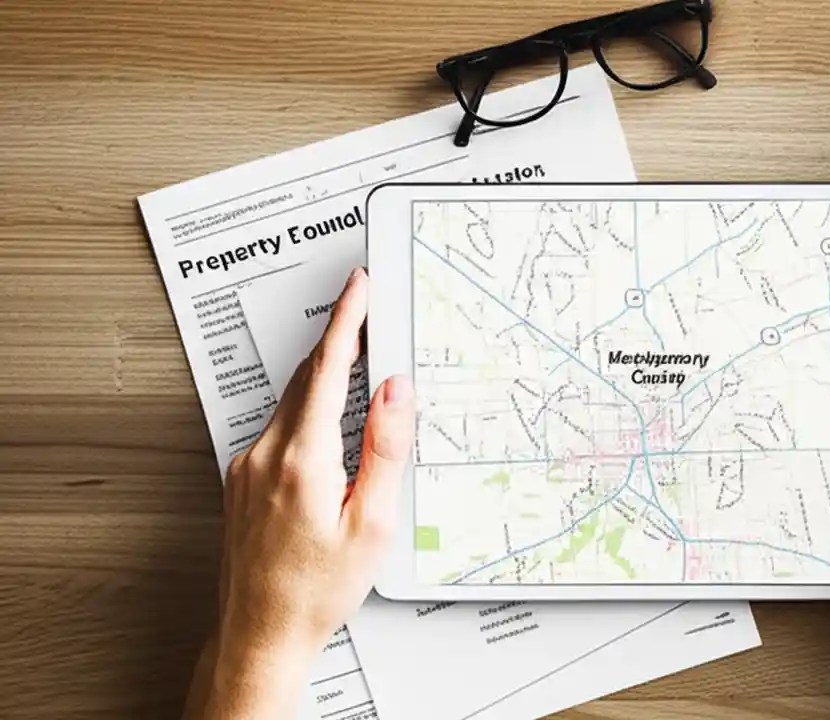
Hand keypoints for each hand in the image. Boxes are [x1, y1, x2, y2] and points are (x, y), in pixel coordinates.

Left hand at [185, 268, 414, 719]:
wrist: (260, 634)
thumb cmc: (317, 590)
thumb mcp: (372, 523)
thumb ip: (385, 448)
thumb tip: (394, 391)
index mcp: (302, 459)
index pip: (328, 370)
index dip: (347, 321)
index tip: (358, 287)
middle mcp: (265, 454)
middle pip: (307, 378)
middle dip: (337, 338)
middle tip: (363, 306)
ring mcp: (246, 466)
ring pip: (291, 403)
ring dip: (322, 377)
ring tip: (354, 360)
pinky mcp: (240, 480)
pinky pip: (278, 428)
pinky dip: (306, 410)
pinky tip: (326, 422)